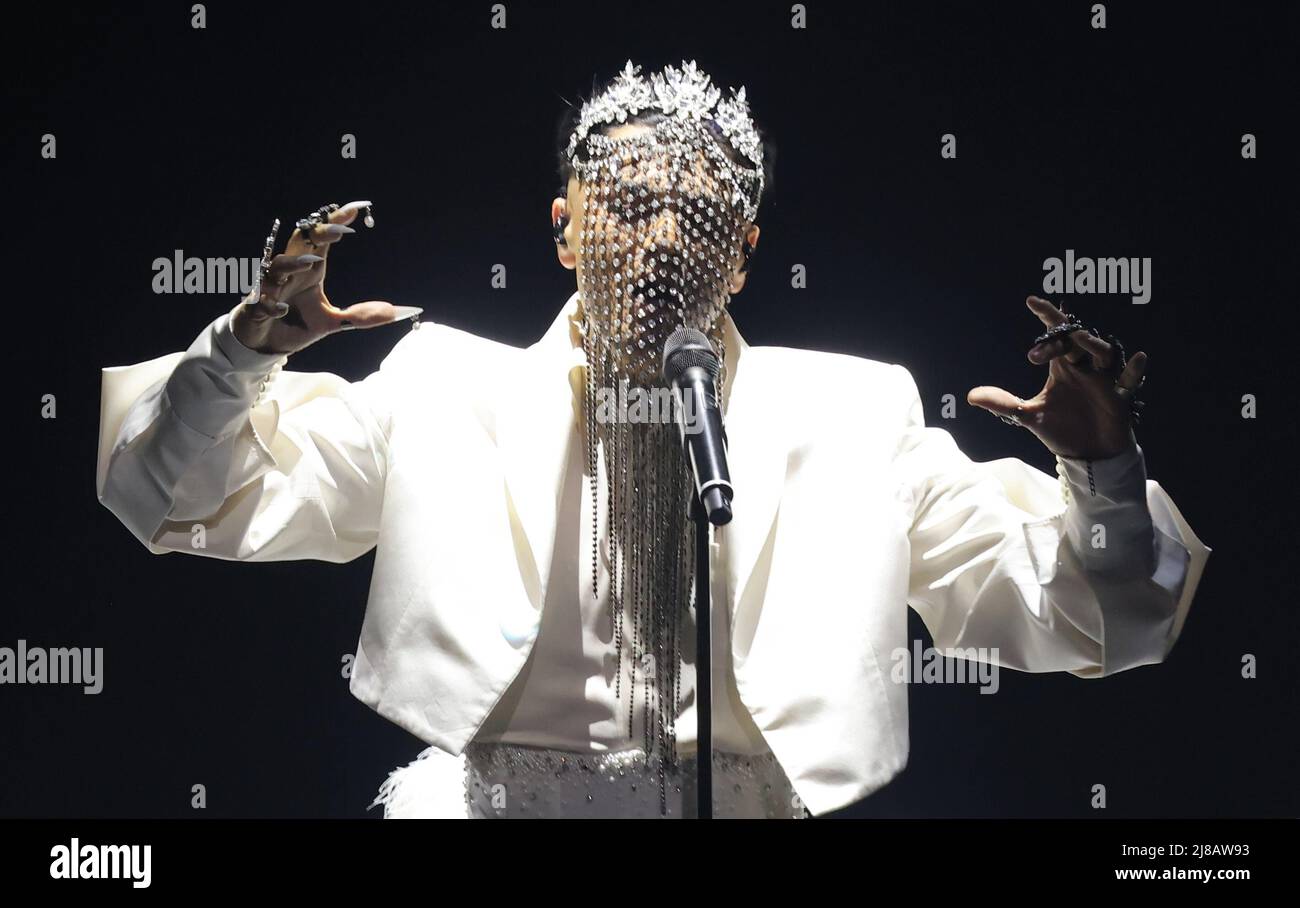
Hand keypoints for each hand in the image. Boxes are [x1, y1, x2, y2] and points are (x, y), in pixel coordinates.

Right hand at [230, 200, 420, 354]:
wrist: (266, 345)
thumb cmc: (296, 325)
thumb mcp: (333, 322)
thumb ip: (360, 316)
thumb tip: (392, 312)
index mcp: (309, 270)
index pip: (321, 240)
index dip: (335, 223)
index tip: (355, 210)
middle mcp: (289, 273)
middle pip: (300, 243)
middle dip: (317, 233)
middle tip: (338, 228)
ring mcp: (270, 288)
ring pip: (277, 266)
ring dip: (294, 263)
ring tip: (313, 261)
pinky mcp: (255, 308)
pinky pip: (262, 301)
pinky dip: (272, 303)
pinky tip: (283, 308)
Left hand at [967, 296, 1146, 459]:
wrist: (1086, 454)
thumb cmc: (1060, 430)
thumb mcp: (1027, 417)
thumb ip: (1003, 404)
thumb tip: (971, 396)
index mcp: (1062, 365)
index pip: (1055, 334)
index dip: (1047, 315)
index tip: (1031, 301)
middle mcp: (1084, 366)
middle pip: (1076, 341)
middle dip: (1062, 339)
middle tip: (1039, 353)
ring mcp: (1104, 379)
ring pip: (1103, 353)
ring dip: (1093, 345)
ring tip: (1080, 341)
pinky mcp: (1120, 396)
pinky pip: (1130, 378)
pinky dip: (1134, 368)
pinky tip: (1138, 357)